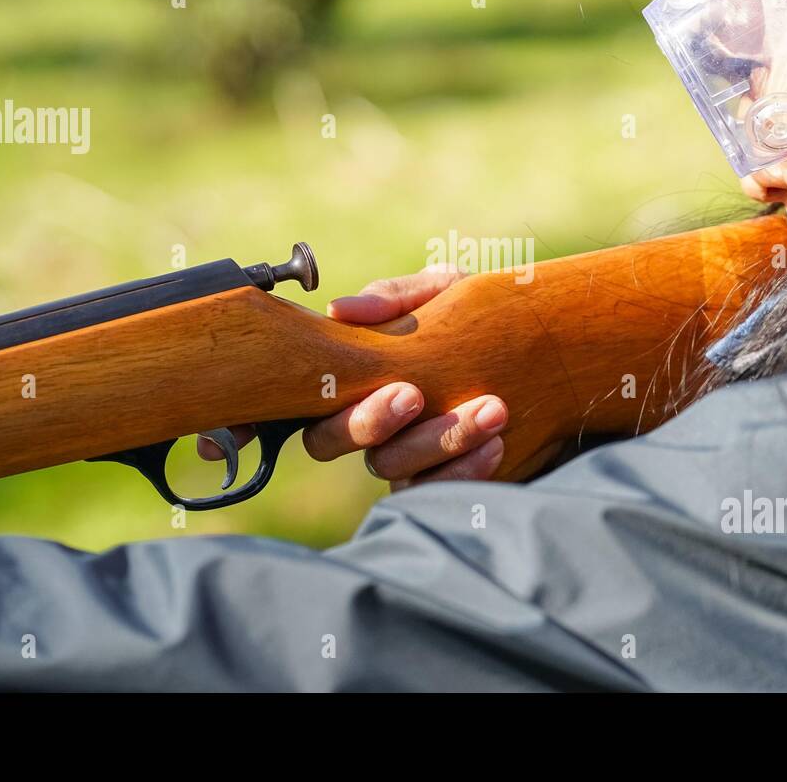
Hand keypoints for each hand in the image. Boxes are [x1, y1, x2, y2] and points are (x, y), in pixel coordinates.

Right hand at [197, 266, 508, 489]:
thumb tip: (341, 310)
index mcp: (347, 375)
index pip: (284, 404)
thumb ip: (399, 296)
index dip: (244, 426)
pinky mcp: (441, 484)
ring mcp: (400, 458)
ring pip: (388, 467)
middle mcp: (362, 422)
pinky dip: (465, 469)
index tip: (229, 437)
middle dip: (369, 419)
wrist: (557, 360)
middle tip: (413, 393)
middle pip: (330, 439)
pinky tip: (495, 442)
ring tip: (491, 407)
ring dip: (438, 440)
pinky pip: (435, 493)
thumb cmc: (484, 319)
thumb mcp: (449, 293)